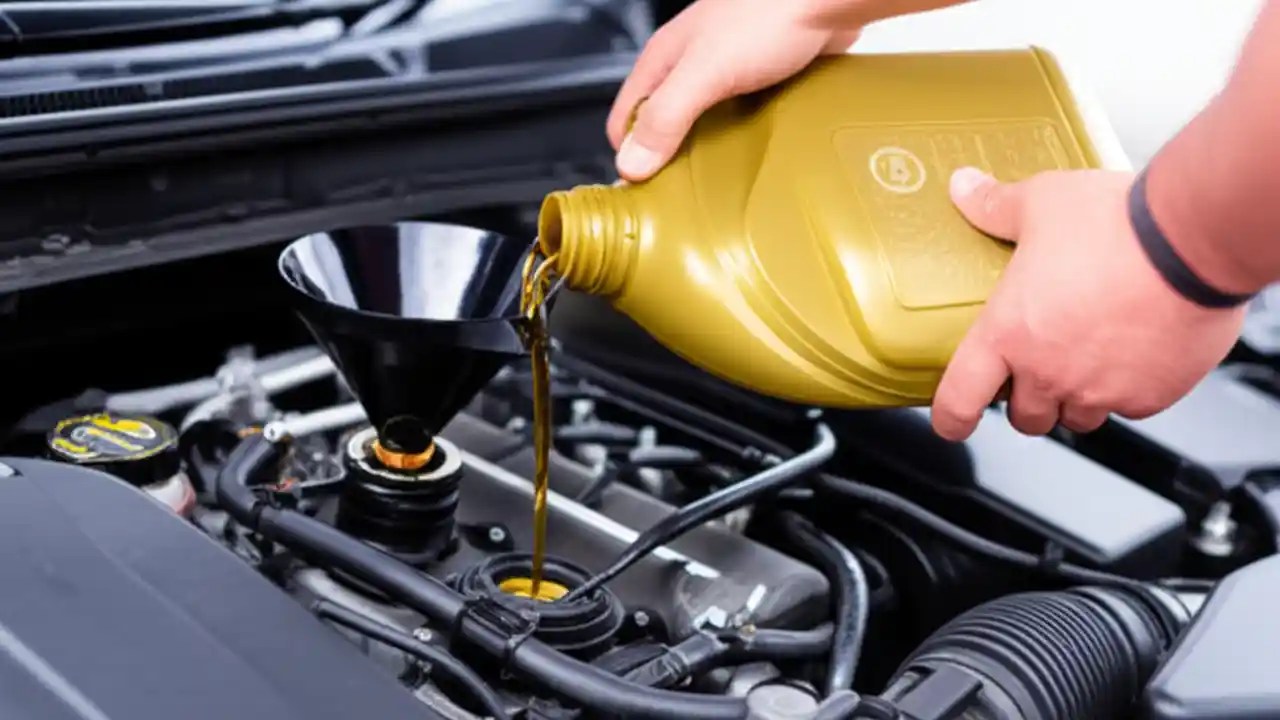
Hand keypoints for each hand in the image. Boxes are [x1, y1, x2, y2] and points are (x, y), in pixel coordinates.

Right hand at [608, 0, 859, 180]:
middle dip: (672, 160)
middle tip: (688, 198)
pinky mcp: (760, 82)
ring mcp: (725, 73)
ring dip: (711, 152)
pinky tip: (757, 154)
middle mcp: (689, 66)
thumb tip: (631, 165)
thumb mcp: (706, 71)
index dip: (633, 157)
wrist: (829, 0)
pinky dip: (745, 139)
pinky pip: (741, 120)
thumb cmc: (770, 15)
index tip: (649, 193)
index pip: (627, 120)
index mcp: (664, 60)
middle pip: (664, 126)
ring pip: (704, 125)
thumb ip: (667, 116)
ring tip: (724, 181)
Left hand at [930, 167, 1246, 440]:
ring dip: (1075, 398)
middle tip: (1036, 368)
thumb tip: (965, 188)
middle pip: (1024, 418)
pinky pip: (1129, 407)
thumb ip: (996, 205)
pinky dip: (1127, 389)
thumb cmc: (1117, 225)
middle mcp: (1049, 372)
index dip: (950, 417)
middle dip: (1026, 401)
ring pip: (1078, 418)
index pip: (960, 399)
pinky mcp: (1150, 396)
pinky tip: (1134, 351)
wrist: (1194, 242)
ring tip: (1087, 358)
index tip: (952, 421)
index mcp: (1008, 334)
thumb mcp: (1041, 202)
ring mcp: (1101, 390)